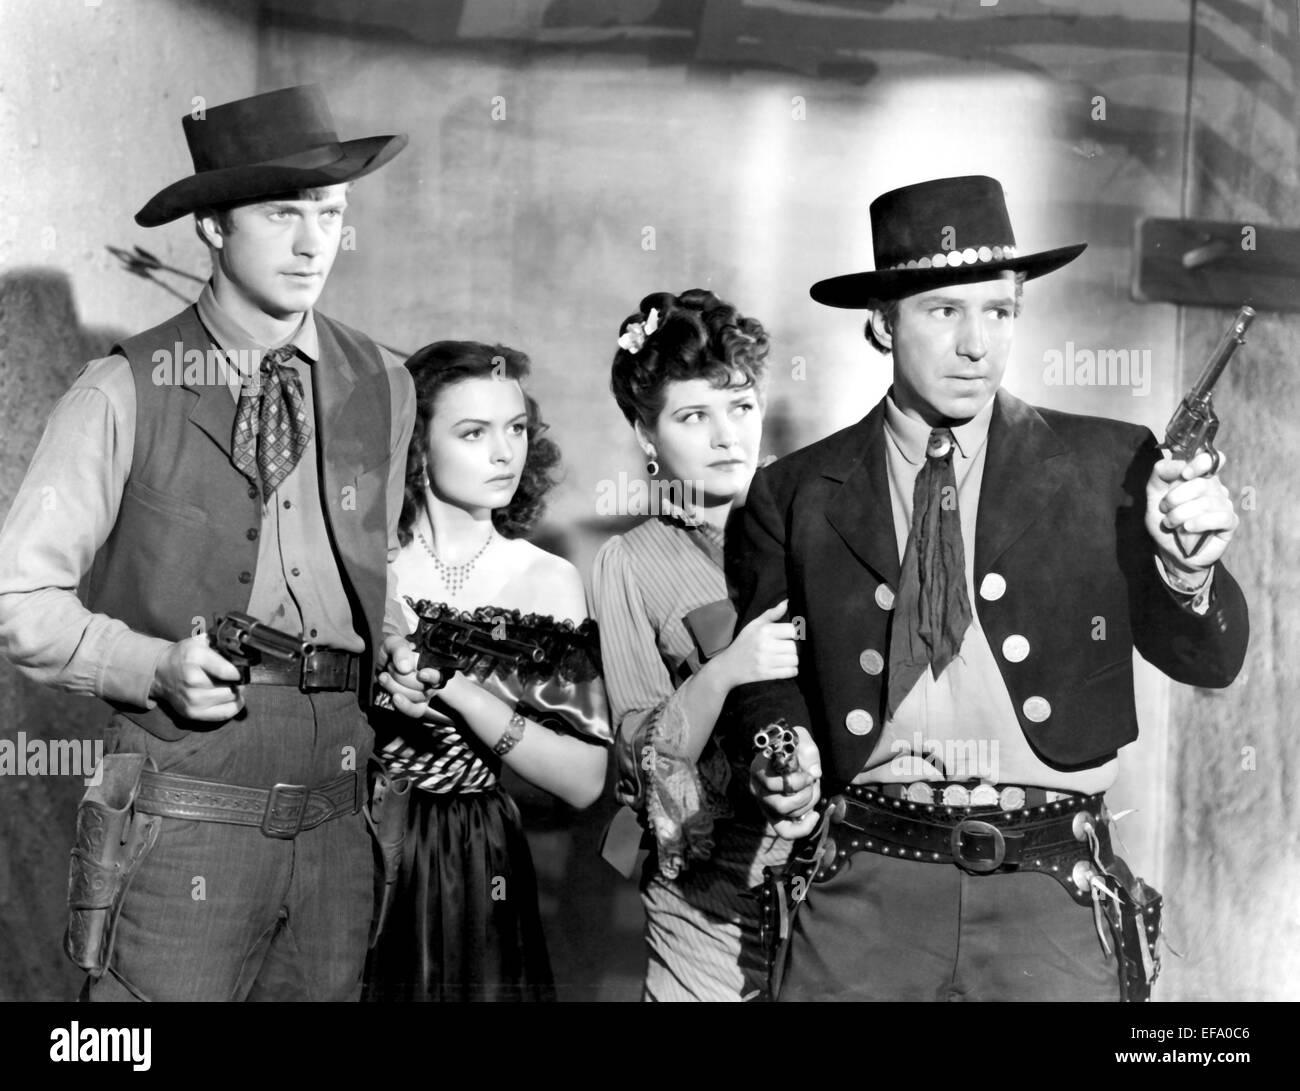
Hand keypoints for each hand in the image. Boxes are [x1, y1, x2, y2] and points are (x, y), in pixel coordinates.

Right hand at [150, 636, 243, 720]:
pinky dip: (234, 706)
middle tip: (236, 678)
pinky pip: (224, 714)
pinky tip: (234, 699)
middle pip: (231, 687)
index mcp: (194, 657)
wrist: (159, 673)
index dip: (239, 672)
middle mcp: (192, 680)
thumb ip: (220, 643)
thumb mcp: (199, 641)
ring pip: (230, 699)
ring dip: (235, 693)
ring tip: (232, 686)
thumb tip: (241, 648)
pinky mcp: (192, 713)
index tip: (241, 670)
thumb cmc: (184, 656)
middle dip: (238, 682)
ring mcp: (192, 699)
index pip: (227, 670)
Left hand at [376, 634, 446, 718]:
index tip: (421, 674)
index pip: (439, 674)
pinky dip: (405, 705)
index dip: (432, 676)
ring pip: (416, 698)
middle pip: (424, 687)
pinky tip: (395, 698)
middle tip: (390, 667)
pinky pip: (414, 710)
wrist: (378, 661)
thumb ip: (401, 650)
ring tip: (384, 677)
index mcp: (431, 664)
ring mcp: (423, 694)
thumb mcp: (394, 643)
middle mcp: (430, 681)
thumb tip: (406, 668)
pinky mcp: (413, 704)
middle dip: (403, 678)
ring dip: (396, 688)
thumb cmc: (391, 651)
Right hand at [716, 599, 798, 689]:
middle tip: (784, 649)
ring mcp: (765, 661)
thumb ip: (771, 614)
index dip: (792, 634)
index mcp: (763, 630)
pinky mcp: (766, 674)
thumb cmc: (743, 643)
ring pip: (794, 660)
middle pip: (794, 647)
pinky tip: (783, 667)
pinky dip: (790, 670)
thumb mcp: (754, 625)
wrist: (728, 666)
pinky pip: (791, 672)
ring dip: (792, 660)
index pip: (792, 630)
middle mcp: (764, 645)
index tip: (787, 636)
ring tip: (784, 658)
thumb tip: (786, 602)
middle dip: (792, 649)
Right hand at [749, 724, 822, 839]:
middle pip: (781, 805)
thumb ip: (808, 751)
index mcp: (758, 770)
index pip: (772, 784)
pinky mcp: (774, 815)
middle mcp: (757, 789)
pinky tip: (814, 815)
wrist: (787, 751)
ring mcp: (765, 804)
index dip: (797, 782)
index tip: (809, 773)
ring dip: (808, 804)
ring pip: (787, 815)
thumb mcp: (800, 739)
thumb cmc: (792, 745)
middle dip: (805, 795)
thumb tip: (815, 773)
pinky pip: (786, 831)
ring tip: (812, 789)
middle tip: (811, 781)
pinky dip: (803, 828)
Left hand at [1146, 449, 1238, 573]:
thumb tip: (1180, 465)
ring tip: (1171, 524)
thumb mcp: (1154, 496)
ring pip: (1207, 502)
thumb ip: (1161, 475)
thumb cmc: (1165, 523)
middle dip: (1176, 498)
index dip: (1199, 463)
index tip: (1184, 474)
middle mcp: (1214, 488)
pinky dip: (1200, 522)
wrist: (1172, 552)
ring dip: (1181, 514)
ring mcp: (1224, 505)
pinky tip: (1187, 528)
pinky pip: (1220, 517)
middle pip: (1201, 483)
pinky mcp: (1230, 522)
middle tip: (1165, 510)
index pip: (1209, 460)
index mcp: (1198, 478)